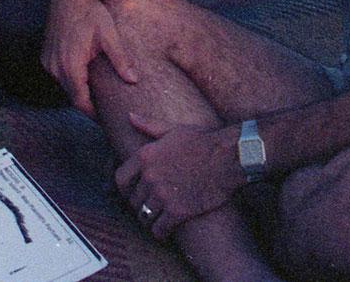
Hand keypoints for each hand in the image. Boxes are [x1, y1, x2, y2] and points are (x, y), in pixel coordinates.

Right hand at [41, 0, 137, 116]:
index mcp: (71, 65)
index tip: (106, 120)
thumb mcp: (110, 36)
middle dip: (88, 104)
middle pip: (72, 96)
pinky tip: (86, 77)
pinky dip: (71, 79)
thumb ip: (121, 60)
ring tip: (98, 95)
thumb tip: (134, 80)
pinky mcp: (45, 56)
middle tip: (106, 111)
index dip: (93, 114)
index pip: (80, 102)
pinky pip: (59, 75)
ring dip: (79, 91)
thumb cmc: (92, 13)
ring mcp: (47, 61)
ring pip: (65, 86)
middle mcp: (55, 66)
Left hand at [116, 116, 241, 239]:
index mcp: (145, 156)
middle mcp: (150, 176)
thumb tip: (129, 116)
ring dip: (150, 219)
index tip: (133, 193)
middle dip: (140, 204)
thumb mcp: (173, 129)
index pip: (120, 180)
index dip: (125, 189)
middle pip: (133, 200)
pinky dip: (160, 232)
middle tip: (150, 206)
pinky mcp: (178, 211)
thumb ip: (148, 125)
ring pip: (144, 216)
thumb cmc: (203, 140)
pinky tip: (166, 230)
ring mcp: (163, 195)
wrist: (229, 156)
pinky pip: (159, 229)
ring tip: (157, 218)